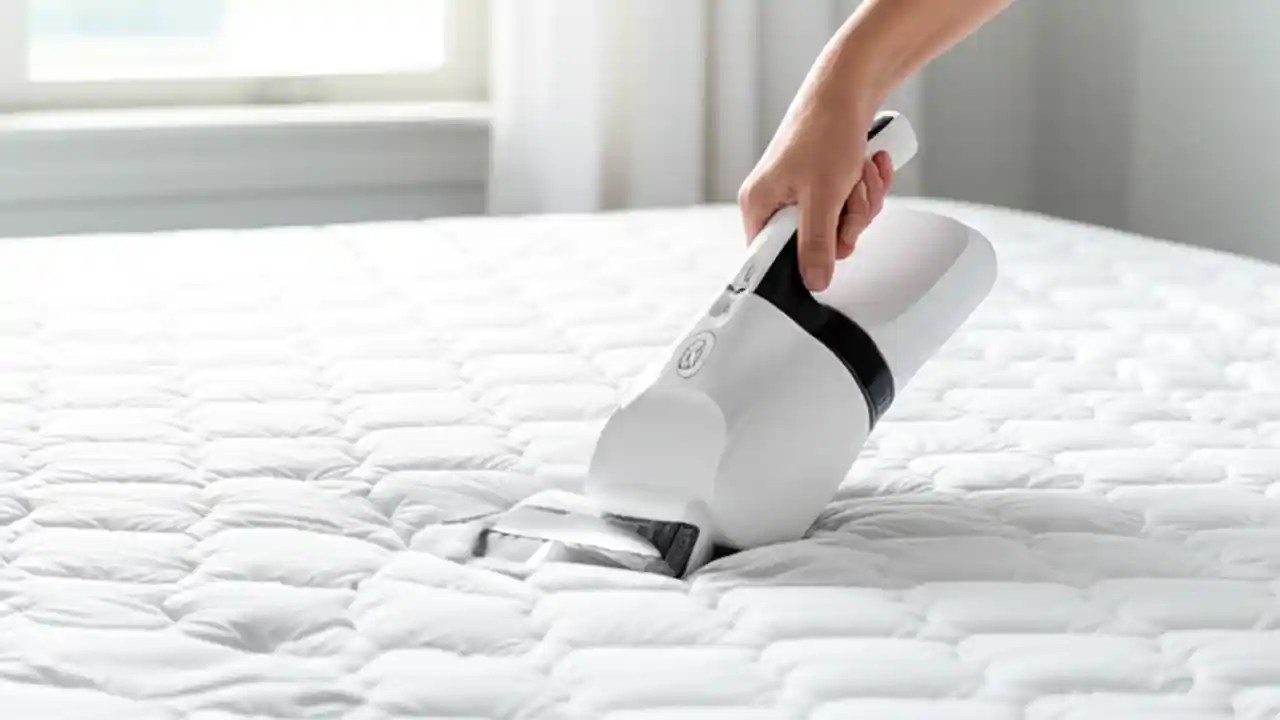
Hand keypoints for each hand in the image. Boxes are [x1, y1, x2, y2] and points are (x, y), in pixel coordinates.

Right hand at [738, 90, 893, 291]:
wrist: (848, 86)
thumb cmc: (826, 130)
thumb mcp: (823, 197)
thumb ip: (818, 245)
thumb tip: (814, 283)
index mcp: (759, 205)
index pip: (771, 258)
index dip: (806, 258)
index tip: (830, 243)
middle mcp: (774, 199)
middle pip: (814, 243)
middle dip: (846, 220)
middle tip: (850, 195)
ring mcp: (799, 190)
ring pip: (837, 223)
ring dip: (861, 201)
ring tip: (859, 172)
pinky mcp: (821, 180)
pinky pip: (848, 203)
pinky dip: (864, 187)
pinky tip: (867, 164)